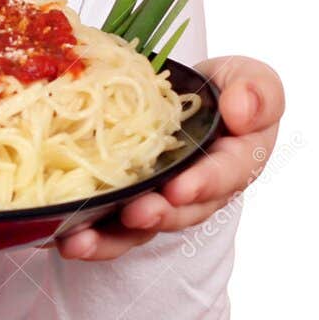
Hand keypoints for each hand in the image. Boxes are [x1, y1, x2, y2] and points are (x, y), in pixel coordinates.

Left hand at [55, 54, 285, 262]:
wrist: (192, 95)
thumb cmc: (227, 89)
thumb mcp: (250, 78)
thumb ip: (258, 92)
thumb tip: (242, 109)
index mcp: (235, 162)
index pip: (225, 175)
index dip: (203, 184)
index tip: (180, 187)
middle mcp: (201, 190)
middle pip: (181, 211)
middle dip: (157, 214)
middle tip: (134, 213)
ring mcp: (163, 199)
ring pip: (142, 227)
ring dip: (112, 238)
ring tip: (81, 240)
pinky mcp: (131, 200)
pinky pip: (113, 226)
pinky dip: (88, 236)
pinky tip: (60, 237)